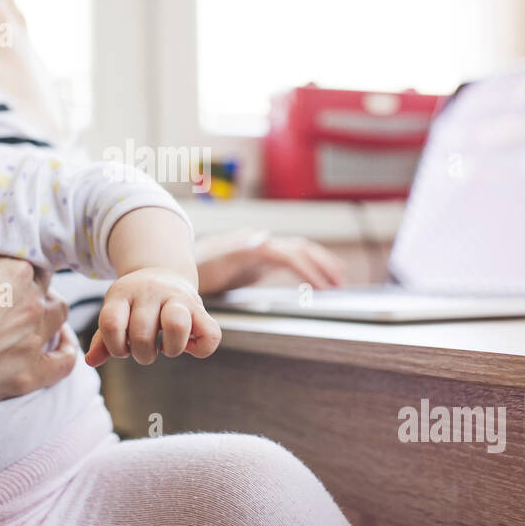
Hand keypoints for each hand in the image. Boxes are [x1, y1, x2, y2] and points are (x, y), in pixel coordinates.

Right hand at [0, 164, 76, 412]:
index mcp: (16, 269)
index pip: (29, 256)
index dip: (14, 259)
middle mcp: (33, 304)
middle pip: (43, 286)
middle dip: (28, 285)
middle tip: (2, 289)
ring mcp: (31, 343)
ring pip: (56, 318)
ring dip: (47, 314)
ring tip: (29, 312)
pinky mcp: (24, 378)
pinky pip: (61, 364)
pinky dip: (63, 354)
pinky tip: (57, 347)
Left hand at [85, 267, 221, 366]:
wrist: (164, 271)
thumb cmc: (135, 302)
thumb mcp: (116, 311)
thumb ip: (104, 337)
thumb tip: (91, 361)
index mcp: (123, 293)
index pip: (111, 323)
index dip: (115, 347)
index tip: (123, 349)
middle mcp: (150, 292)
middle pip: (142, 332)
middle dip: (142, 354)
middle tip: (146, 350)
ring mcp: (177, 298)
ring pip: (177, 326)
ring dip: (170, 348)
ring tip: (167, 348)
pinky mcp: (199, 308)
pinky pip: (210, 335)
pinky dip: (199, 349)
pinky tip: (188, 345)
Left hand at [194, 228, 346, 294]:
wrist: (184, 265)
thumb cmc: (198, 267)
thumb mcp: (214, 262)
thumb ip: (237, 250)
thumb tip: (264, 237)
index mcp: (253, 246)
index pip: (290, 254)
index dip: (309, 270)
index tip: (323, 288)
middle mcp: (261, 243)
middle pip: (301, 248)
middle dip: (323, 264)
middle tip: (340, 285)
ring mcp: (263, 249)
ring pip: (300, 251)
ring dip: (321, 263)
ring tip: (339, 280)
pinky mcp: (262, 259)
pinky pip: (291, 259)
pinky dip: (308, 267)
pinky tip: (319, 280)